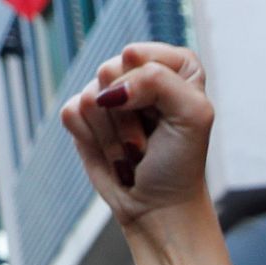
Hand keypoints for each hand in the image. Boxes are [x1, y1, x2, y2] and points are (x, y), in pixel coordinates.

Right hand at [59, 42, 214, 232]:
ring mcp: (109, 94)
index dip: (147, 87)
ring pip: (91, 96)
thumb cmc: (180, 163)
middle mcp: (138, 73)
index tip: (166, 116)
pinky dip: (93, 140)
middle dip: (128, 116)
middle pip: (109, 71)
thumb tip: (107, 88)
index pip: (140, 54)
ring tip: (134, 151)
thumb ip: (157, 80)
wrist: (158, 208)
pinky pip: (72, 112)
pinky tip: (113, 154)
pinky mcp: (85, 117)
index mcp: (174, 65)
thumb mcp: (192, 115)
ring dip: (113, 135)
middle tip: (146, 141)